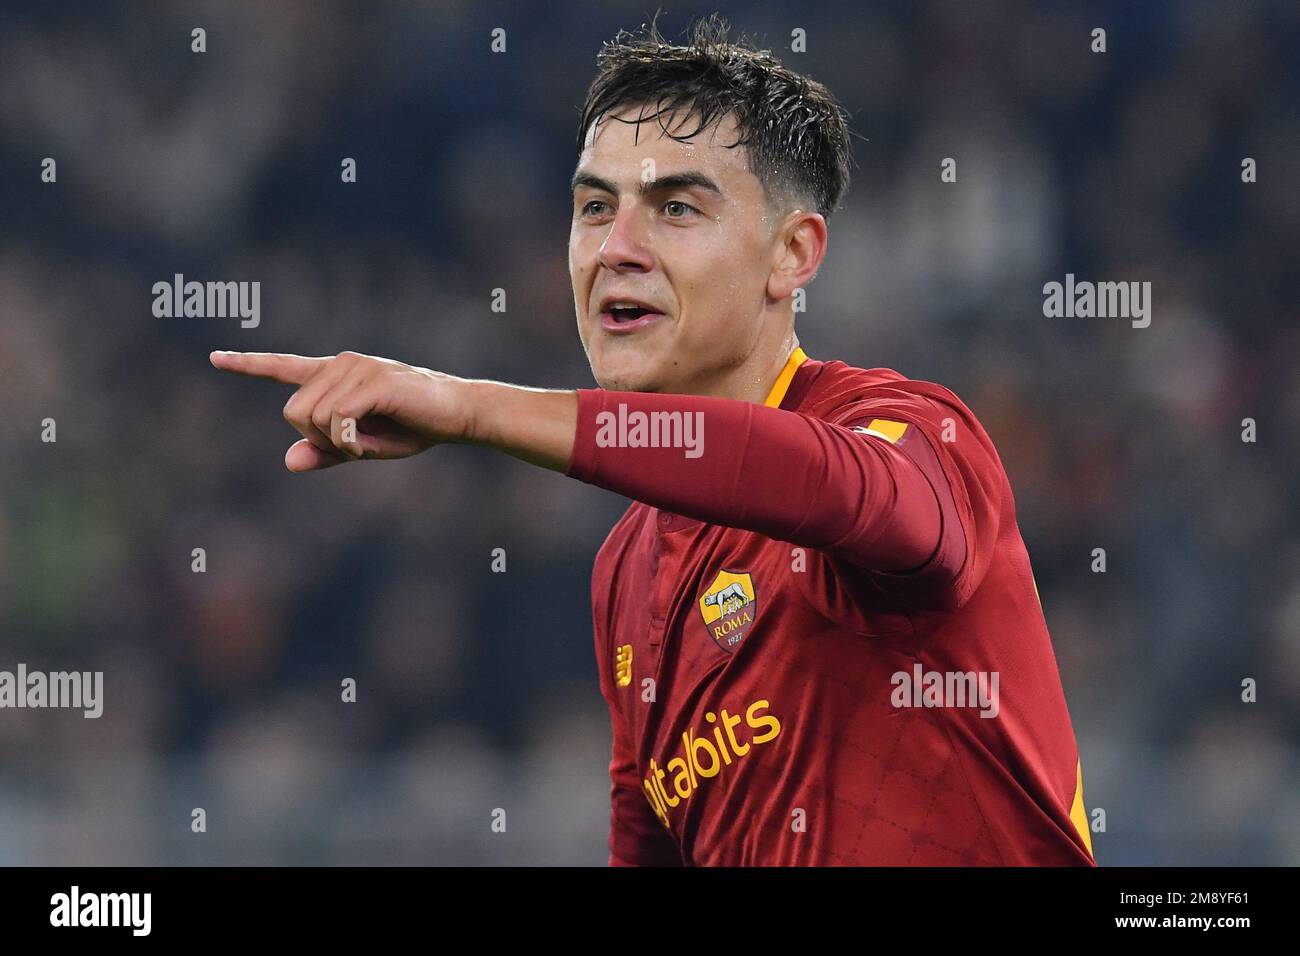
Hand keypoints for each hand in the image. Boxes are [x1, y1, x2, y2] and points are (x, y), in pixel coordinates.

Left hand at [209, 350, 471, 471]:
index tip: (215, 357)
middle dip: (318, 439)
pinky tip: (369, 443)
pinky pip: (338, 420)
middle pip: (294, 412)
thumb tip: (289, 461)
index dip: (248, 364)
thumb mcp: (363, 447)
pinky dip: (350, 443)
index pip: (284, 366)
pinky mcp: (373, 381)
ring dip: (338, 443)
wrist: (457, 415)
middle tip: (354, 445)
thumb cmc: (413, 428)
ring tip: (370, 439)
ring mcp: (357, 368)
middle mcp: (341, 364)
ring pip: (313, 418)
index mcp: (335, 375)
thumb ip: (327, 451)